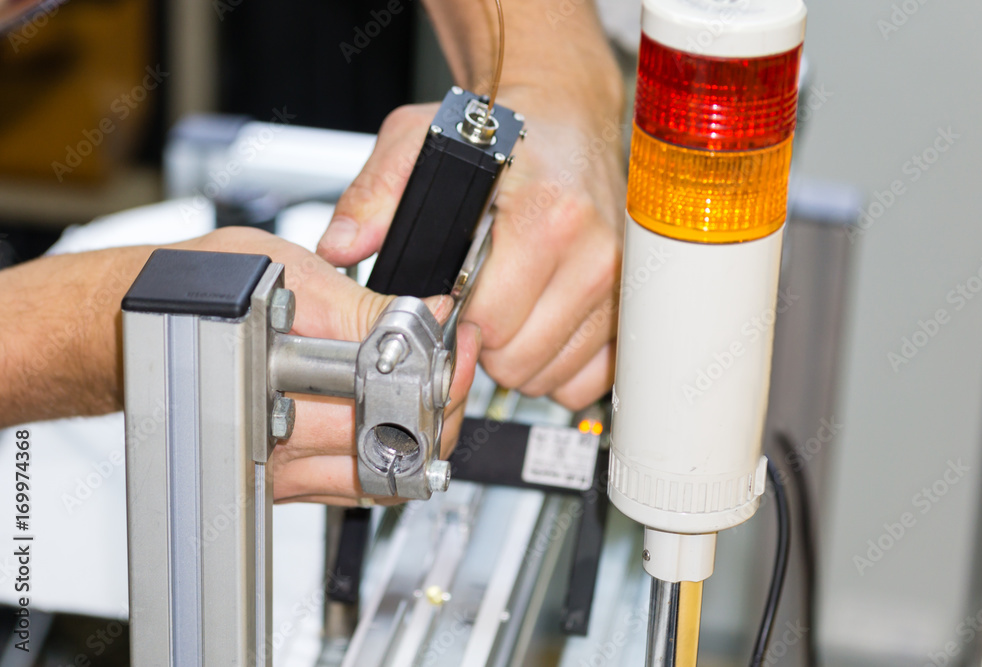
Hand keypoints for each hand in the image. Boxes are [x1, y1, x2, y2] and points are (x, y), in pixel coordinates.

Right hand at [181, 228, 480, 504]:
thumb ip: (362, 302)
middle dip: (445, 402)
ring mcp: (283, 466)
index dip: (438, 364)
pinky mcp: (288, 485)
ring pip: (389, 471)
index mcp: (279, 371)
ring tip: (436, 390)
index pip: (387, 381)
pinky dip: (396, 455)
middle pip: (397, 436)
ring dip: (426, 433)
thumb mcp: (286, 272)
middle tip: (457, 366)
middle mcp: (276, 430)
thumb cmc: (201, 290)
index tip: (460, 344)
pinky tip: (406, 419)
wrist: (149, 332)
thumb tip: (428, 314)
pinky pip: (363, 485)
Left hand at [317, 88, 624, 409]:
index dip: (456, 324)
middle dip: (486, 345)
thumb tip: (342, 246)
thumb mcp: (421, 142)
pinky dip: (559, 366)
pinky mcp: (631, 308)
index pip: (490, 326)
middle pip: (520, 360)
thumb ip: (376, 195)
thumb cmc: (503, 133)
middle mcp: (594, 254)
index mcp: (545, 216)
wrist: (566, 119)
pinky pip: (588, 379)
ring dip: (520, 356)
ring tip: (509, 309)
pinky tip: (541, 326)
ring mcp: (620, 285)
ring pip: (552, 376)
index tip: (450, 303)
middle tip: (477, 305)